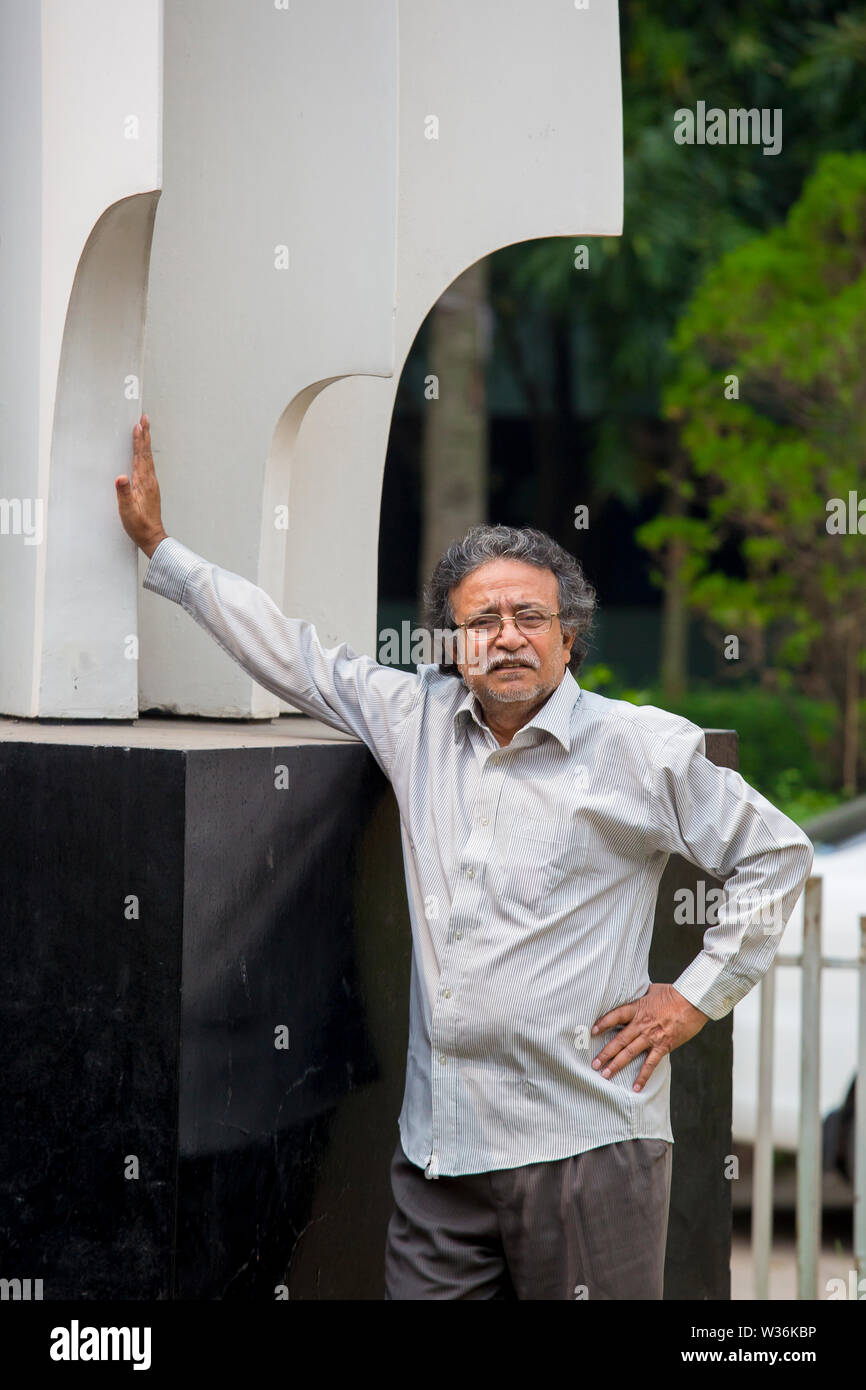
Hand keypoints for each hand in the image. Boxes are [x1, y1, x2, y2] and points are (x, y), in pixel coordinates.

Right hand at [115, 413, 167, 556]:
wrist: (152, 537)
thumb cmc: (139, 525)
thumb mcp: (127, 511)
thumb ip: (123, 494)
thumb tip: (120, 477)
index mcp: (144, 483)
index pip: (141, 456)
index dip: (139, 440)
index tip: (139, 425)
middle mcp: (150, 480)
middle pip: (146, 453)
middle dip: (144, 435)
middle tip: (144, 419)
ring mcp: (151, 484)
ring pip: (147, 458)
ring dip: (145, 443)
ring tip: (143, 430)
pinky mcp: (150, 489)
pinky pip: (147, 466)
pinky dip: (144, 455)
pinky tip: (142, 454)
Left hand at [591, 983, 708, 1091]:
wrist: (693, 1001)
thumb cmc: (674, 993)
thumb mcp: (652, 990)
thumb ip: (641, 996)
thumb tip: (635, 993)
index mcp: (637, 1008)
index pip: (615, 1016)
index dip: (603, 1023)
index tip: (592, 1031)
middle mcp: (641, 1024)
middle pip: (619, 1040)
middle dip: (605, 1053)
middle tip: (594, 1064)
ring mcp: (652, 1036)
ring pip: (630, 1053)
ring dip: (616, 1065)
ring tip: (605, 1075)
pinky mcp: (663, 1046)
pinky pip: (650, 1064)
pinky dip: (643, 1076)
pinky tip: (636, 1087)